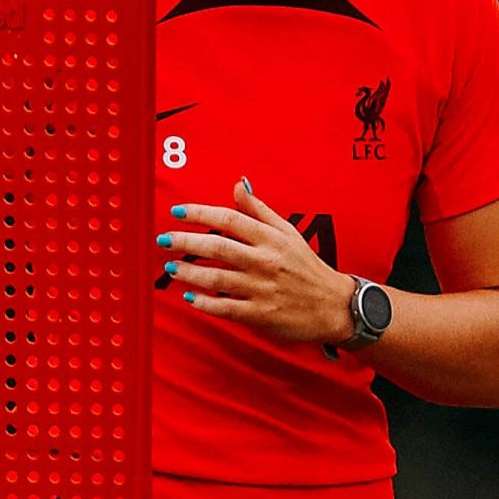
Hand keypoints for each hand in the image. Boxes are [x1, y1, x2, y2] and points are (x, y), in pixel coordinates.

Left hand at [159, 178, 352, 344]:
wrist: (334, 305)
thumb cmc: (306, 266)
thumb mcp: (288, 232)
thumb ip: (259, 210)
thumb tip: (238, 185)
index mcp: (271, 239)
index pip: (230, 219)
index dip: (200, 213)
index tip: (178, 211)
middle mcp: (265, 261)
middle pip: (218, 246)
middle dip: (186, 241)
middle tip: (164, 239)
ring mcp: (262, 289)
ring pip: (217, 278)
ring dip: (189, 272)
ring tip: (171, 267)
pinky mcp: (260, 314)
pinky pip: (225, 308)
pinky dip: (205, 303)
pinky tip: (189, 296)